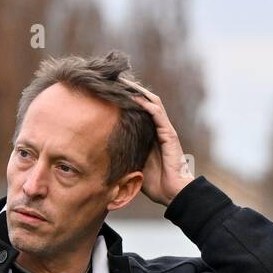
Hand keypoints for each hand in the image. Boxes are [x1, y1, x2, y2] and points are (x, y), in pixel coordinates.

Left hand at [119, 78, 193, 206]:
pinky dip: (145, 103)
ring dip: (137, 91)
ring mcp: (164, 130)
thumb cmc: (154, 183)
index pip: (136, 111)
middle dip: (130, 90)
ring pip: (151, 102)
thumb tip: (99, 156)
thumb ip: (122, 156)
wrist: (172, 193)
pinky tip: (133, 96)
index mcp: (148, 135)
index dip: (124, 100)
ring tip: (122, 81)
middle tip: (113, 80)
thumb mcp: (131, 165)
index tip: (108, 92)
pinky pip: (157, 114)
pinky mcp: (169, 134)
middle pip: (143, 102)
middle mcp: (157, 129)